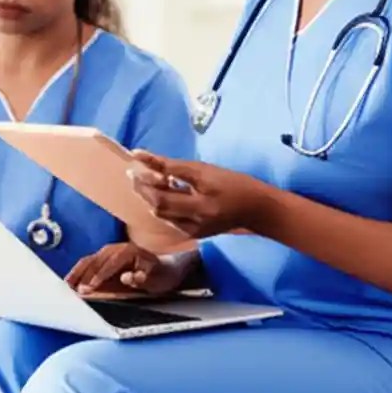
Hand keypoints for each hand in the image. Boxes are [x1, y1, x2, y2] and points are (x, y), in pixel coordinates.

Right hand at [66, 242, 196, 297]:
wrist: (166, 267)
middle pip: (95, 260)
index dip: (99, 276)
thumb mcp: (157, 279)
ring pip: (88, 260)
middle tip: (74, 290)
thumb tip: (127, 277)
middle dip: (84, 276)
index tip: (89, 288)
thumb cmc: (161, 275)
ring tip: (66, 286)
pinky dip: (77, 271)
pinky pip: (87, 263)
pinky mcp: (103, 257)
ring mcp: (108, 251)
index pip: (110, 263)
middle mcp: (116, 248)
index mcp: (129, 251)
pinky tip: (69, 281)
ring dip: (76, 273)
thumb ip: (142, 279)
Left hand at [128, 151, 272, 238]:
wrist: (258, 209)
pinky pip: (171, 219)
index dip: (144, 179)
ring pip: (162, 214)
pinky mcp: (194, 234)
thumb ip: (175, 168)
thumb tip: (146, 158)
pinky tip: (164, 192)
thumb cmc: (235, 184)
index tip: (133, 163)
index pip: (162, 195)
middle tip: (134, 173)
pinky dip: (164, 205)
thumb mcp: (206, 171)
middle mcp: (195, 223)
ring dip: (151, 197)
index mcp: (200, 207)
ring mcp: (194, 231)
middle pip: (158, 206)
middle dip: (143, 189)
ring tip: (146, 180)